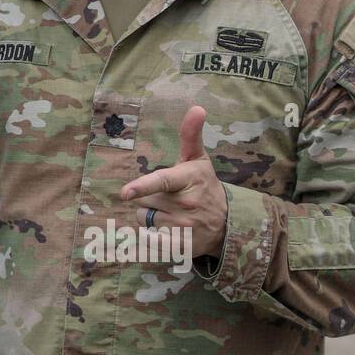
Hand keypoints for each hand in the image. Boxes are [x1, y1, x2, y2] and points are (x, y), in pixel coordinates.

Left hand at [119, 105, 228, 258]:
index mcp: (189, 179)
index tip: (126, 193)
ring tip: (170, 214)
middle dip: (148, 199)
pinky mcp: (180, 247)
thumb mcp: (198, 160)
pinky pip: (149, 241)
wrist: (228, 224)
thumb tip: (197, 107)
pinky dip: (149, 237)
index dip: (142, 187)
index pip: (163, 182)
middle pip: (144, 201)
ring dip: (149, 217)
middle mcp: (187, 204)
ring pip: (143, 219)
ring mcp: (184, 227)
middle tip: (167, 198)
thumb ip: (191, 135)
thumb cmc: (204, 186)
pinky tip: (165, 231)